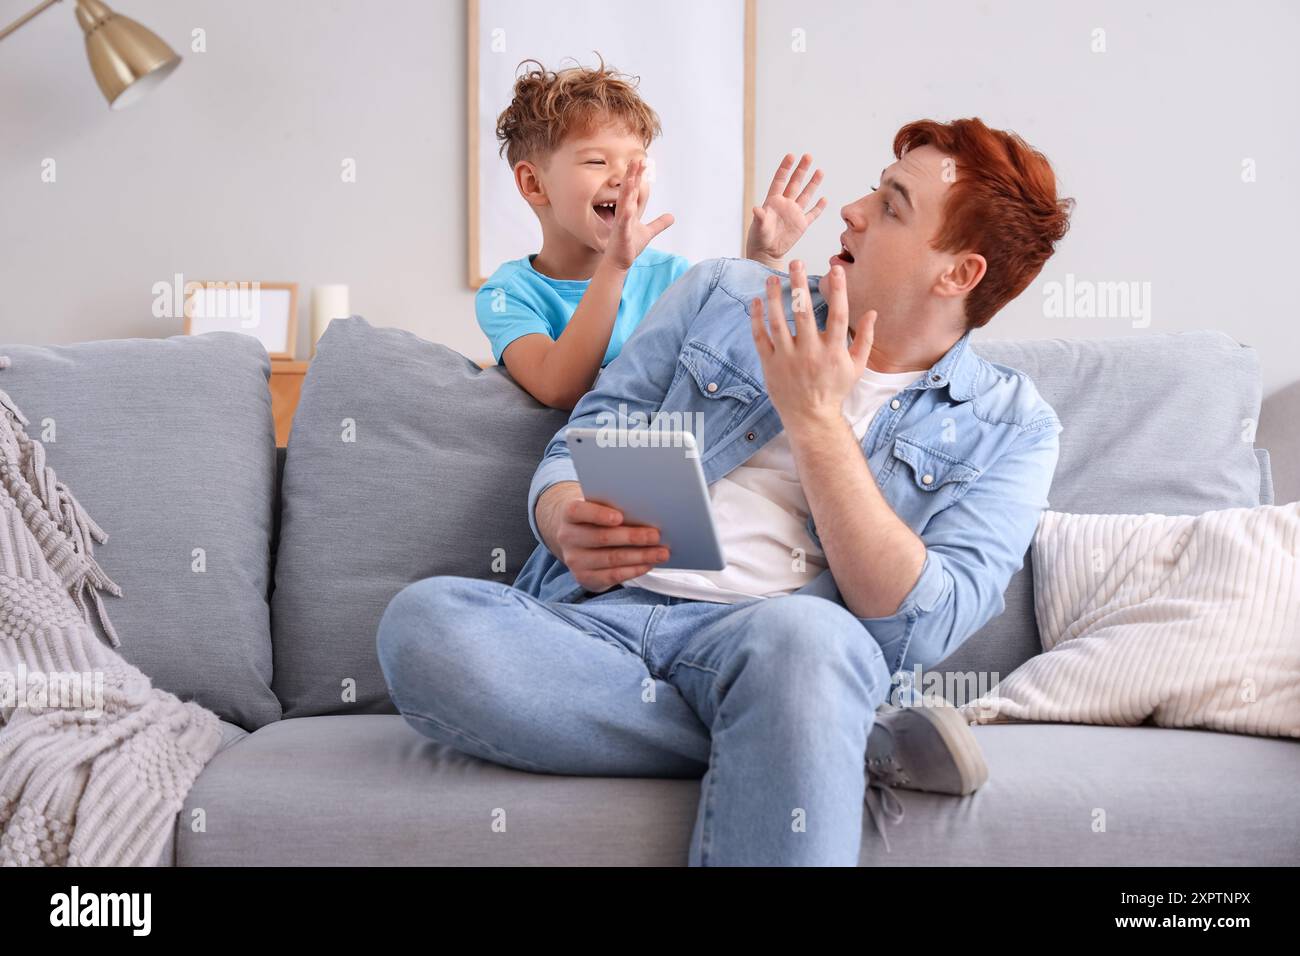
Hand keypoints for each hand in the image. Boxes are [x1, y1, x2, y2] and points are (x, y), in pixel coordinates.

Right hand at [536, 481, 669, 591]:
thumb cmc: (596, 516)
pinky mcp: (583, 577)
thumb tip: (647, 512)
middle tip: (656, 535)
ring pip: (611, 558)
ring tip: (661, 553)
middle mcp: (567, 536)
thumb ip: (614, 506)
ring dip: (640, 556)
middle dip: (633, 537)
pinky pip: (612, 576)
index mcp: (569, 513)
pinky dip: (633, 570)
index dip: (598, 514)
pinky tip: (648, 564)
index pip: (578, 511)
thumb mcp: (598, 506)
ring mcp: (574, 559)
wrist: (576, 538)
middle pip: (602, 537)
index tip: (620, 517)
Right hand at [603, 158, 674, 270]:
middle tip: (636, 160)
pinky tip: (628, 209)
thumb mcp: (648, 233)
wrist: (618, 262)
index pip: (634, 190)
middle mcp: (623, 214)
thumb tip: (671, 217)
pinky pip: (623, 224)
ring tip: (630, 177)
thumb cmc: (629, 247)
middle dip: (632, 176)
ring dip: (627, 190)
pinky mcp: (621, 235)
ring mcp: (621, 223)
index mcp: (629, 211)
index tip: (641, 162)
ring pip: (624, 203)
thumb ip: (659, 224)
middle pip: (628, 191)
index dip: (637, 176)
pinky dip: (626, 217)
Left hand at [746, 153, 827, 262]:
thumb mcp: (758, 228)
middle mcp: (785, 204)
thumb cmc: (758, 239)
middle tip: (808, 156)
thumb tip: (756, 209)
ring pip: (806, 195)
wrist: (766, 253)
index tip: (791, 156)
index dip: (785, 168)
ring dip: (813, 183)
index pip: (780, 181)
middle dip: (801, 170)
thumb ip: (759, 218)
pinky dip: (819, 207)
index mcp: (773, 201)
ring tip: (820, 171)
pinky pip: (812, 214)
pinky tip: (824, 198)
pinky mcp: (801, 224)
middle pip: (795, 183)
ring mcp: (794, 213)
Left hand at [749, 260, 876, 433]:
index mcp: (833, 352)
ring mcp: (787, 358)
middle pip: (803, 313)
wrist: (810, 417)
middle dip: (799, 285)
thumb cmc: (834, 390)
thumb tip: (872, 312)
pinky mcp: (770, 364)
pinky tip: (756, 301)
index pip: (838, 315)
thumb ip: (864, 339)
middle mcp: (810, 353)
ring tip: (772, 278)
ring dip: (774, 298)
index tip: (836, 270)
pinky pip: (760, 338)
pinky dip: (756, 319)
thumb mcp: (856, 367)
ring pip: (778, 322)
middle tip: (796, 262)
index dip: (839, 291)